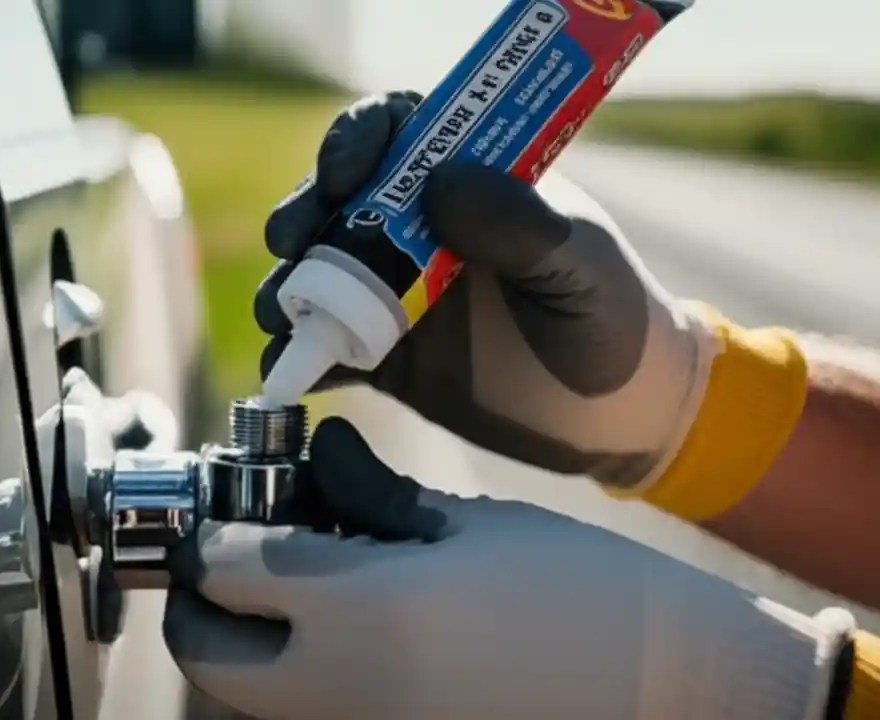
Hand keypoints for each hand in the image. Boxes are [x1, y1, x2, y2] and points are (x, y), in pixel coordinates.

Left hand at [163, 418, 852, 719]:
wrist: (664, 689)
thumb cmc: (579, 592)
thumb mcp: (466, 524)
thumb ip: (369, 491)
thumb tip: (311, 452)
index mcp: (363, 614)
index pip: (222, 571)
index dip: (210, 530)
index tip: (222, 502)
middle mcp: (340, 690)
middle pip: (205, 655)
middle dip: (203, 599)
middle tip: (234, 549)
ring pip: (247, 691)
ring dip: (243, 634)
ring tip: (293, 577)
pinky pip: (302, 708)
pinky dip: (292, 667)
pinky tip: (340, 619)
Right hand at [256, 92, 717, 492]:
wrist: (618, 418)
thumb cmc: (612, 322)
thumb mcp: (582, 266)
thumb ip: (520, 223)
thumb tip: (440, 181)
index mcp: (469, 185)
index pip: (398, 135)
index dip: (357, 139)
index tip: (341, 172)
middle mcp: (419, 232)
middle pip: (337, 200)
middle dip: (302, 212)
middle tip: (292, 240)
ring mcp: (394, 295)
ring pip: (317, 274)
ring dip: (287, 286)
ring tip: (280, 312)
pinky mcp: (384, 359)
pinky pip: (325, 350)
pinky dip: (296, 357)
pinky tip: (288, 370)